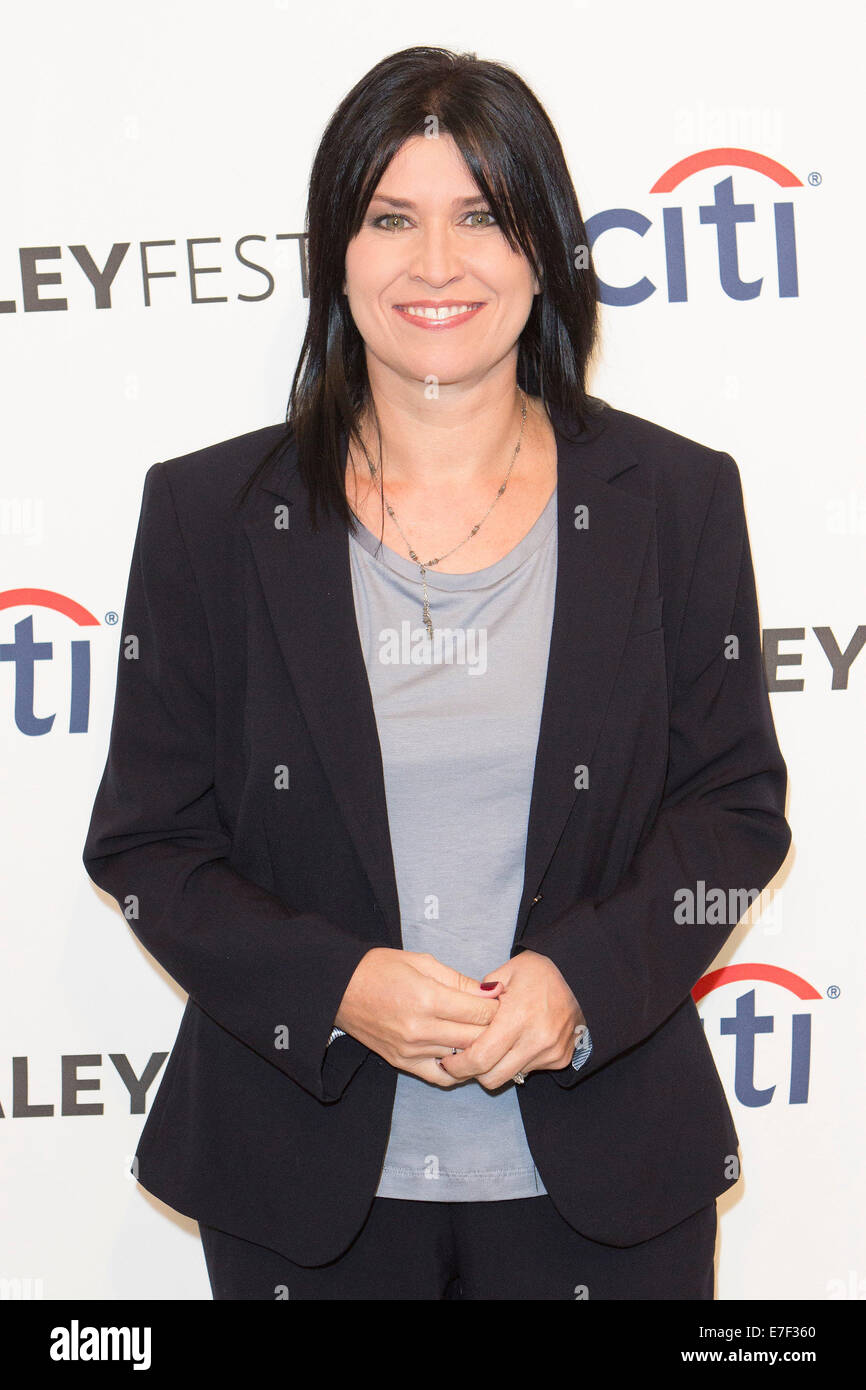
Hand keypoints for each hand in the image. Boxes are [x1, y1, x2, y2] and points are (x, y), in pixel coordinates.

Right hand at [334, 948, 504, 1087]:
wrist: (340, 988)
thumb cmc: (381, 968)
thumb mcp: (423, 962)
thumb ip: (460, 980)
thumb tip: (493, 992)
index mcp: (427, 998)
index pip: (480, 1012)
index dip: (498, 1006)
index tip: (503, 1000)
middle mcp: (420, 1029)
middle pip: (476, 1037)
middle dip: (494, 1027)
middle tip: (501, 1017)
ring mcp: (411, 1051)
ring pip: (462, 1056)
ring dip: (478, 1046)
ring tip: (483, 1032)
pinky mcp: (403, 1063)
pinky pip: (441, 1076)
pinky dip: (458, 1069)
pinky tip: (463, 1055)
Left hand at [436, 950, 584, 1089]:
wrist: (583, 974)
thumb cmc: (541, 970)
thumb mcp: (506, 972)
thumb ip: (479, 997)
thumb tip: (457, 1017)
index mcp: (518, 1017)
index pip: (480, 1058)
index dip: (458, 1065)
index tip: (446, 1061)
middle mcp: (536, 1040)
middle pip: (492, 1077)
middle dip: (473, 1072)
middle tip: (463, 1059)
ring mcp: (551, 1053)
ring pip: (510, 1076)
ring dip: (496, 1067)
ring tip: (491, 1046)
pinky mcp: (560, 1059)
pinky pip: (528, 1070)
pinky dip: (517, 1061)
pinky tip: (517, 1041)